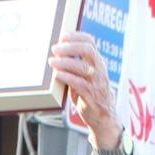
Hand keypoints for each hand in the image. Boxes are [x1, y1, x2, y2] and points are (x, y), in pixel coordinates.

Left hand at [49, 31, 121, 152]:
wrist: (103, 118)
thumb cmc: (89, 95)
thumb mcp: (85, 76)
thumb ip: (75, 65)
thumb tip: (58, 53)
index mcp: (98, 62)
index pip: (90, 42)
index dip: (76, 36)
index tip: (63, 36)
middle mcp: (100, 70)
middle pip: (88, 50)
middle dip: (70, 47)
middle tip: (55, 49)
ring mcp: (97, 83)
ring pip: (82, 67)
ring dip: (65, 62)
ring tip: (52, 62)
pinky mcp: (92, 96)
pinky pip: (78, 83)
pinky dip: (66, 77)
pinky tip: (57, 75)